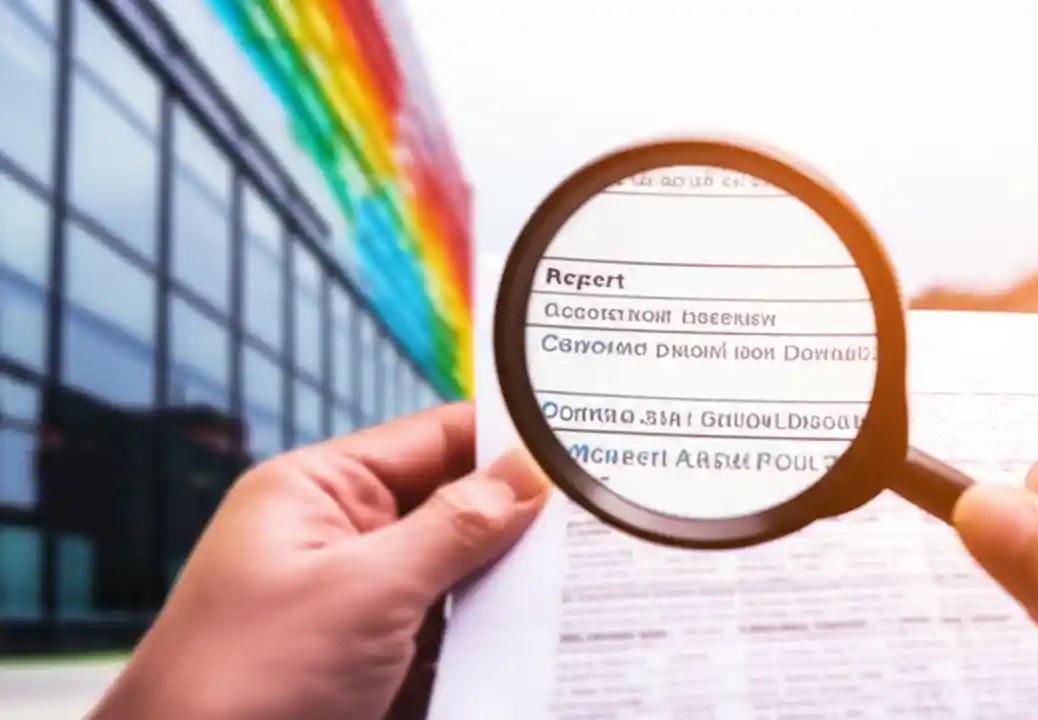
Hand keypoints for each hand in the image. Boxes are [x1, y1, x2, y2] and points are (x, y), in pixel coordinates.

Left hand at [88, 402, 548, 719]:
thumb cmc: (242, 682)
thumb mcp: (364, 591)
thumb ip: (454, 528)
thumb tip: (524, 477)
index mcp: (319, 492)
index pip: (432, 438)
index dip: (506, 438)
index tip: (579, 445)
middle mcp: (341, 538)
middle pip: (454, 507)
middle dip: (520, 521)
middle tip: (599, 524)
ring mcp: (359, 605)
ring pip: (460, 577)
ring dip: (511, 587)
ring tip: (584, 581)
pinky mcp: (374, 663)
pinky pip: (449, 636)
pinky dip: (491, 642)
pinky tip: (540, 641)